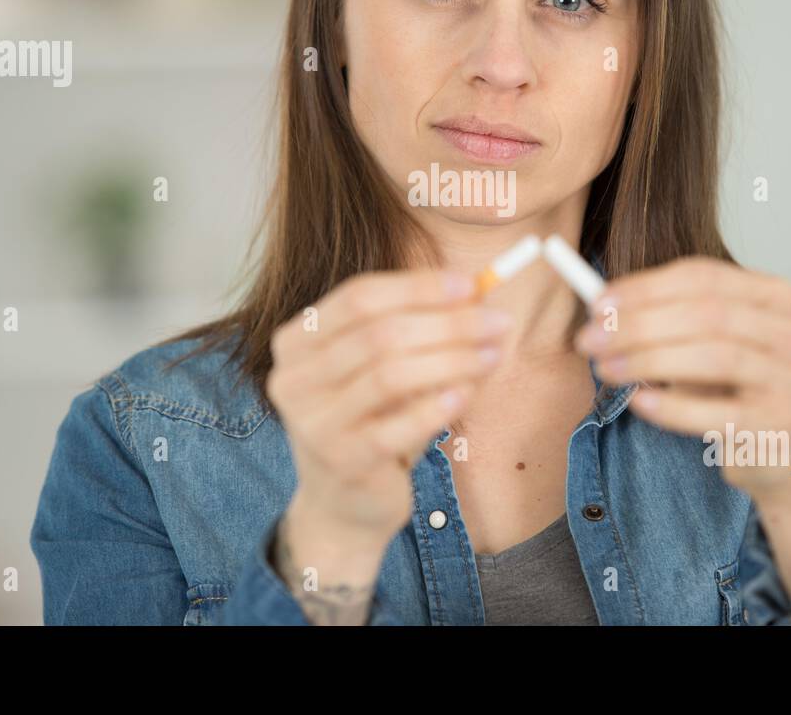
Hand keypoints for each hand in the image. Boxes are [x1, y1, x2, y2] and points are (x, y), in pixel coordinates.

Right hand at [267, 269, 509, 542]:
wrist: (344, 505)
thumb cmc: (370, 422)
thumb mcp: (384, 367)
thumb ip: (418, 328)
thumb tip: (477, 292)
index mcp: (296, 342)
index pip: (358, 297)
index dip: (418, 287)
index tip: (471, 285)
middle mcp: (293, 379)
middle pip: (378, 334)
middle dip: (447, 323)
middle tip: (496, 322)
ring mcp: (313, 423)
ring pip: (389, 375)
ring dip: (451, 359)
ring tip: (491, 356)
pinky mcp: (342, 461)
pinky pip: (398, 425)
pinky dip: (438, 405)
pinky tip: (467, 393)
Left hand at [572, 255, 790, 500]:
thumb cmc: (740, 388)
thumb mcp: (713, 343)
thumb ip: (668, 318)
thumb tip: (601, 308)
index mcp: (774, 296)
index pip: (703, 276)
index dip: (646, 287)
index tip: (599, 303)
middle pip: (707, 313)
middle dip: (639, 324)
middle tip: (590, 340)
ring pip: (713, 357)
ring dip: (648, 361)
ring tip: (606, 370)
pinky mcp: (777, 425)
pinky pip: (715, 412)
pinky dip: (671, 406)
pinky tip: (639, 403)